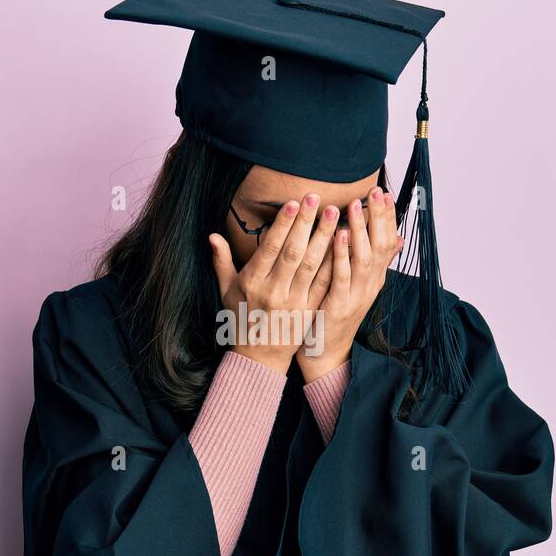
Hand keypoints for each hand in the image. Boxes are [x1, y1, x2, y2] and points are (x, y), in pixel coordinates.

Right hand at [210, 193, 341, 373]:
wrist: (259, 357)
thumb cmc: (241, 318)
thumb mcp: (226, 291)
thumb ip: (221, 262)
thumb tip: (213, 236)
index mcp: (252, 282)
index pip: (270, 248)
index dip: (283, 225)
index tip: (293, 203)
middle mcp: (274, 291)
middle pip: (293, 252)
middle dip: (307, 224)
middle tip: (318, 198)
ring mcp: (294, 302)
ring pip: (312, 265)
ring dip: (325, 238)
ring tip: (335, 214)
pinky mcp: (309, 310)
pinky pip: (324, 283)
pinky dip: (334, 263)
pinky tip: (343, 244)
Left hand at [296, 186, 402, 381]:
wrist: (326, 352)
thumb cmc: (335, 314)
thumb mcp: (358, 285)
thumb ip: (372, 260)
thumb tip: (396, 238)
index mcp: (375, 277)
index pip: (387, 241)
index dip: (387, 217)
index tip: (384, 192)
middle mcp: (371, 284)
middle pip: (381, 245)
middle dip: (378, 217)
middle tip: (375, 190)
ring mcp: (357, 296)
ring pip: (364, 258)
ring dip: (359, 231)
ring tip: (355, 206)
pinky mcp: (339, 306)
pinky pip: (342, 277)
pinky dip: (341, 255)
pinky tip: (336, 236)